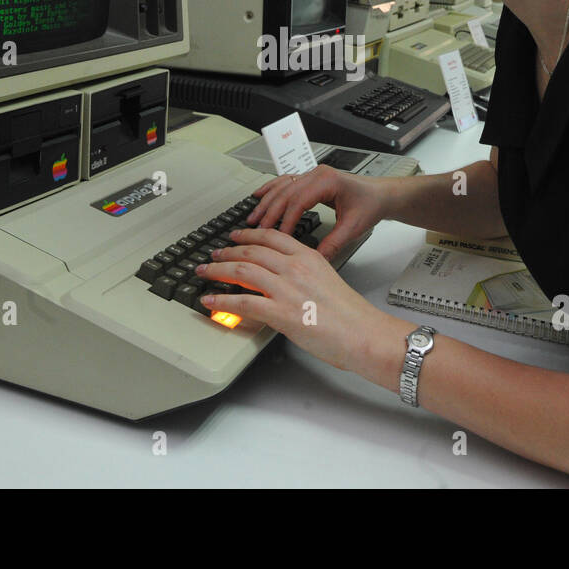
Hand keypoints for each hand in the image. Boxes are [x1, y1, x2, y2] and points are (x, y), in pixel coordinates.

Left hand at [196, 227, 394, 371]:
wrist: (363, 333)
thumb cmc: (351, 314)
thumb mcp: (328, 280)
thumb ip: (305, 275)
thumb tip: (286, 282)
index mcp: (308, 256)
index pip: (270, 237)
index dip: (247, 235)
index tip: (235, 237)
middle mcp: (295, 267)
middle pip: (251, 251)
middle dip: (227, 251)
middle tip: (213, 254)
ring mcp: (286, 288)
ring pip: (242, 270)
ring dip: (217, 270)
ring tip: (205, 272)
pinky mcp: (280, 312)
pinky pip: (243, 303)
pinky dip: (222, 301)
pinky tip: (210, 301)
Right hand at [245, 165, 388, 261]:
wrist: (381, 194)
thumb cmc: (370, 204)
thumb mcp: (353, 227)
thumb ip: (334, 243)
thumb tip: (315, 258)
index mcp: (328, 181)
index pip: (299, 200)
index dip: (286, 219)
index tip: (279, 236)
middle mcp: (318, 174)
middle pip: (286, 192)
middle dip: (270, 211)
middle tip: (257, 229)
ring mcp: (313, 174)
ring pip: (282, 186)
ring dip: (266, 201)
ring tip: (253, 217)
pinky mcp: (311, 179)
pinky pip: (286, 181)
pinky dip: (271, 189)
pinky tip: (259, 195)